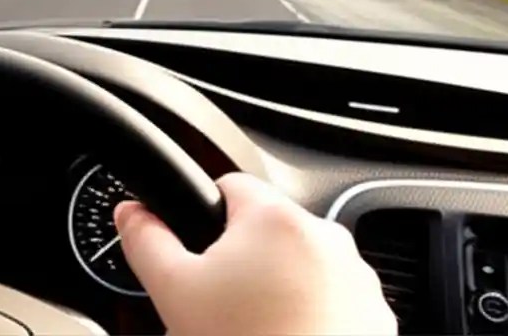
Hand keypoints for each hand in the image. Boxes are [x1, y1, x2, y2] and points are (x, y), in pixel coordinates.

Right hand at [116, 172, 396, 335]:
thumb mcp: (174, 292)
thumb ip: (147, 240)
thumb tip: (131, 213)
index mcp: (277, 219)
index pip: (229, 186)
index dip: (204, 220)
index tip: (199, 260)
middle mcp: (328, 239)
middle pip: (267, 231)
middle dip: (243, 262)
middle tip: (223, 307)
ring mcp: (359, 280)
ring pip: (301, 268)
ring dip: (280, 288)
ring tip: (257, 330)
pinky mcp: (376, 317)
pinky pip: (334, 301)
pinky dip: (312, 315)